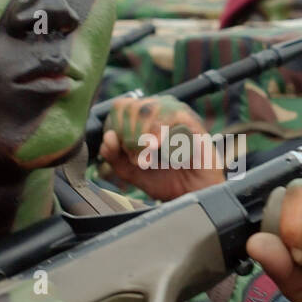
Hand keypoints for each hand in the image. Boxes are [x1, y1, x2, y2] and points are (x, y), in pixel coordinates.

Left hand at [98, 94, 226, 199]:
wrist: (192, 195)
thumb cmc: (166, 180)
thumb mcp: (131, 171)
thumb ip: (115, 156)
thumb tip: (108, 137)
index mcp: (144, 118)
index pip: (120, 108)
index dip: (116, 129)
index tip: (123, 152)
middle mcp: (160, 110)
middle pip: (130, 107)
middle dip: (128, 136)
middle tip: (136, 160)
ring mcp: (177, 114)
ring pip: (148, 108)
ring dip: (141, 137)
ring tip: (147, 158)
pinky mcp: (193, 122)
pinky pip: (172, 115)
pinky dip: (159, 131)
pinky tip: (157, 147)